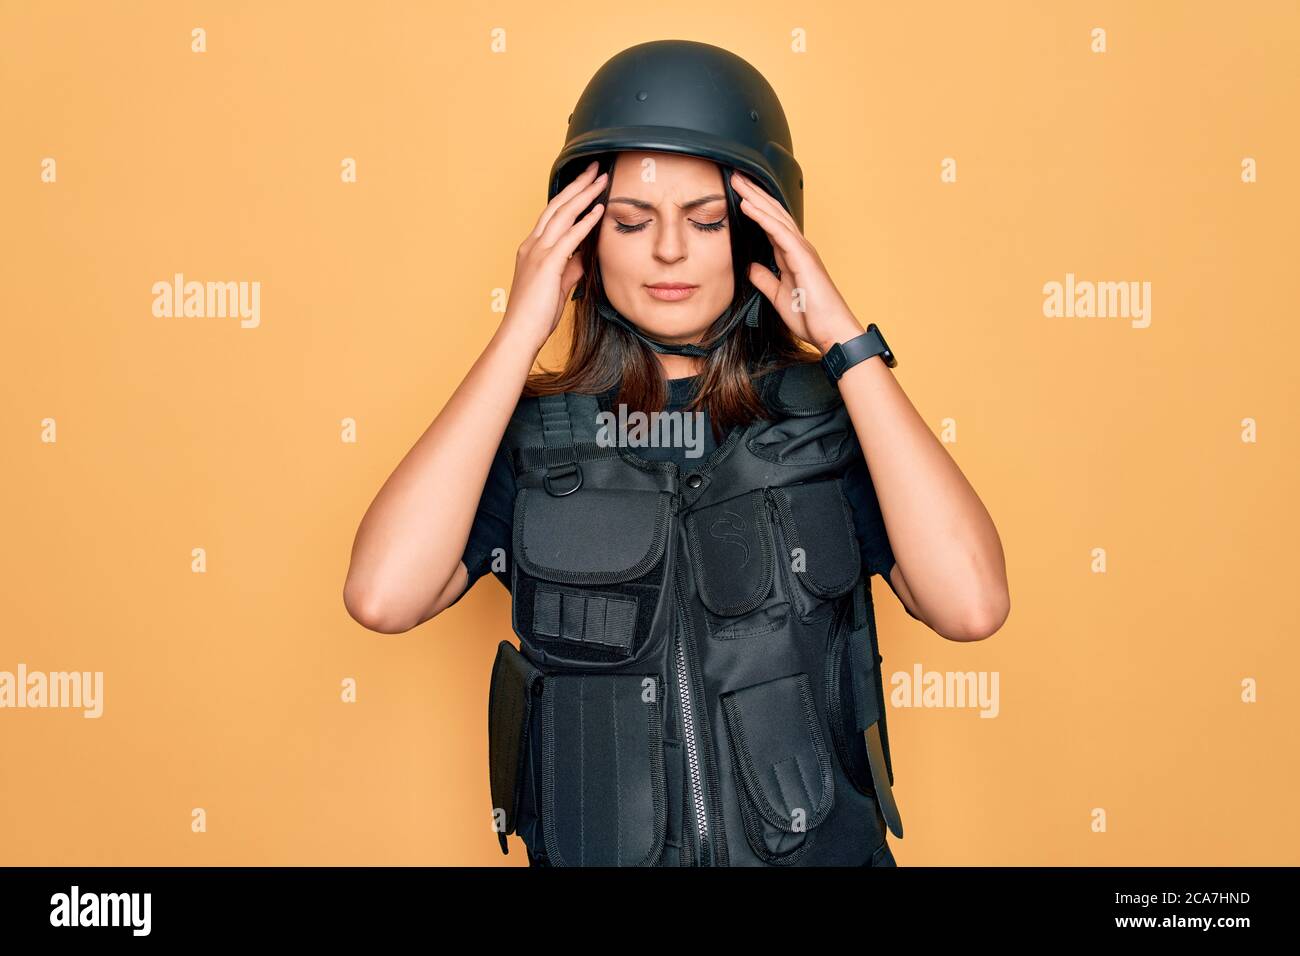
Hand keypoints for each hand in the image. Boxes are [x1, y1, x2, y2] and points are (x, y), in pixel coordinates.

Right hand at [500, 160, 607, 353]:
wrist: (519, 334)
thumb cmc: (535, 315)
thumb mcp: (557, 286)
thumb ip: (570, 267)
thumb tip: (584, 255)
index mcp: (532, 248)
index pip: (552, 214)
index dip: (570, 196)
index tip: (587, 182)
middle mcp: (532, 245)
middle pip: (557, 205)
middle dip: (577, 185)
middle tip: (596, 168)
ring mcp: (537, 253)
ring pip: (562, 214)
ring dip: (584, 195)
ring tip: (601, 179)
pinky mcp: (546, 264)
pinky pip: (569, 237)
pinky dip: (585, 221)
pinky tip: (599, 209)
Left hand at [730, 170, 865, 354]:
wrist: (832, 332)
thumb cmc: (812, 317)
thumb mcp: (778, 296)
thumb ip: (765, 279)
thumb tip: (751, 266)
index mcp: (792, 256)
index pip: (770, 225)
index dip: (754, 208)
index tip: (737, 195)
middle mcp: (798, 248)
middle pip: (772, 214)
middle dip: (753, 194)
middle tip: (735, 176)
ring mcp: (802, 250)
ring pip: (775, 216)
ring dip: (755, 198)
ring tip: (737, 182)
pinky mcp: (802, 257)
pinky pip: (779, 232)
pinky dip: (762, 217)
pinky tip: (748, 205)